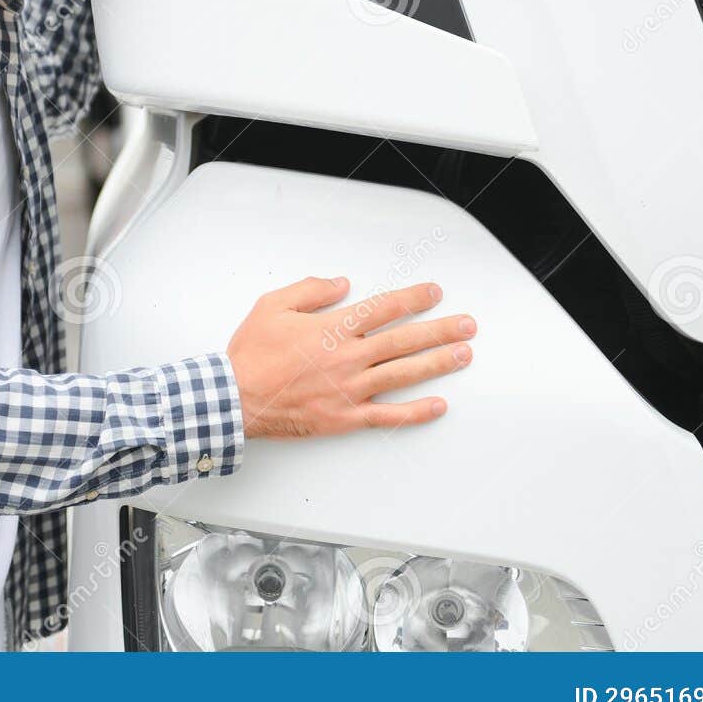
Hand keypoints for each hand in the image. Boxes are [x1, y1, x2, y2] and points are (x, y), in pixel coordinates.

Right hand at [224, 277, 474, 437]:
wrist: (235, 398)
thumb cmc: (251, 354)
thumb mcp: (273, 305)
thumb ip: (311, 290)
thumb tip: (341, 284)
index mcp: (333, 328)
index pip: (384, 307)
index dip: (413, 298)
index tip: (433, 293)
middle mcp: (349, 357)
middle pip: (405, 339)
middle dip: (440, 329)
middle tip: (467, 324)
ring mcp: (350, 389)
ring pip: (404, 374)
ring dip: (438, 363)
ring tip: (463, 355)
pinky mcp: (346, 417)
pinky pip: (388, 416)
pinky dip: (416, 412)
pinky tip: (439, 406)